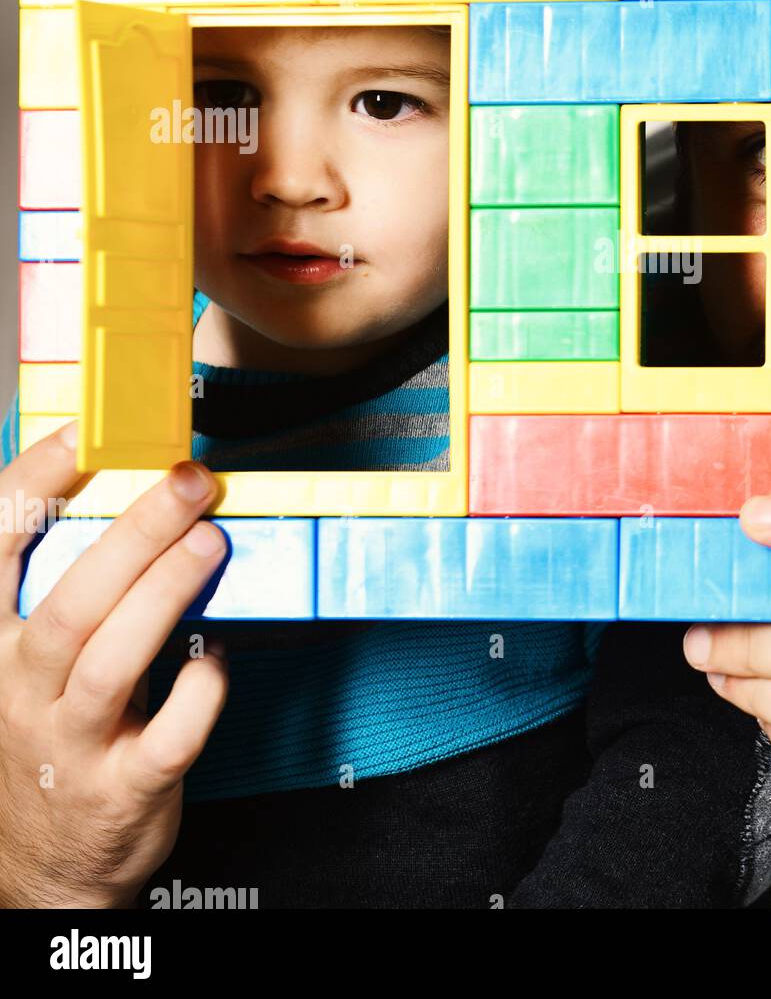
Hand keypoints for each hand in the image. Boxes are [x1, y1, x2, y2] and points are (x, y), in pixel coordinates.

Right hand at [0, 422, 229, 907]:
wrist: (48, 864)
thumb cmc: (53, 730)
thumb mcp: (36, 657)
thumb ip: (75, 585)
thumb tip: (145, 491)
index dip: (35, 484)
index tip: (88, 434)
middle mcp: (21, 690)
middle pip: (68, 602)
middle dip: (132, 534)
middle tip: (190, 481)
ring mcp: (71, 744)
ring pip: (108, 663)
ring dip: (165, 597)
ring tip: (213, 544)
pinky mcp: (126, 788)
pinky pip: (167, 736)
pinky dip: (200, 691)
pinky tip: (221, 656)